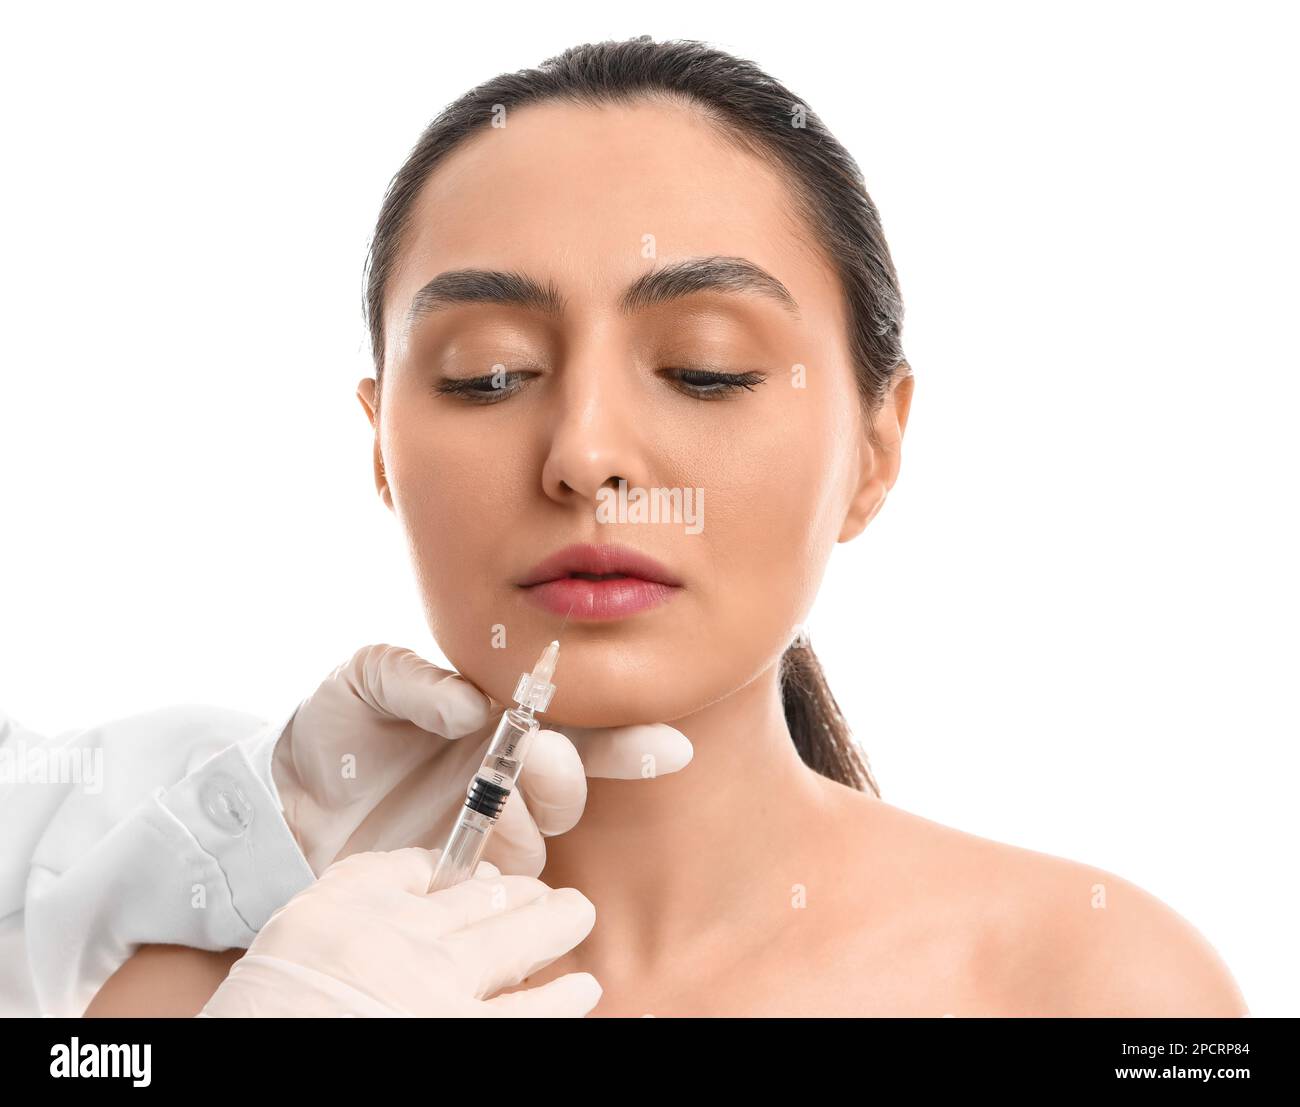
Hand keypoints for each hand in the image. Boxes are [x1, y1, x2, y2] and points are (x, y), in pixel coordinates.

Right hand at [199, 847, 600, 1016]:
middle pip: (495, 906)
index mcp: (371, 912)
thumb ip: (368, 885)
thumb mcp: (302, 924)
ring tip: (579, 930)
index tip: (499, 882)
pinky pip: (532, 1013)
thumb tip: (429, 868)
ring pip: (521, 946)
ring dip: (558, 931)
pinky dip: (564, 998)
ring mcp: (445, 998)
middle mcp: (416, 947)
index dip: (483, 879)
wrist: (257, 1060)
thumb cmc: (268, 1004)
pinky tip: (584, 991)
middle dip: (536, 900)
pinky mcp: (464, 1037)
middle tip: (563, 899)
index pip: (444, 880)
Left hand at [272, 644, 693, 875]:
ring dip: (532, 813)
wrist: (283, 793)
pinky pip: (501, 880)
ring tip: (490, 792)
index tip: (669, 744)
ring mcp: (484, 830)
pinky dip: (497, 859)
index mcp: (499, 721)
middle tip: (535, 747)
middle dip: (570, 770)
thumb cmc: (337, 723)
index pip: (579, 726)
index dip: (629, 736)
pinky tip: (470, 845)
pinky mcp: (457, 877)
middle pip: (574, 785)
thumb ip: (416, 678)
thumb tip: (471, 703)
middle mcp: (505, 778)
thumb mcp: (368, 676)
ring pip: (543, 834)